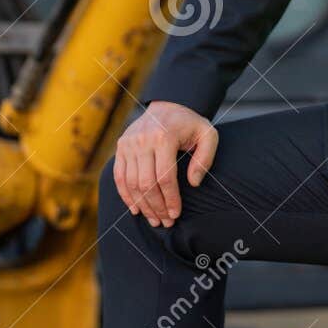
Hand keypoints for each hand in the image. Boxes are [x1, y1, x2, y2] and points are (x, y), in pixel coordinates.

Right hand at [112, 101, 217, 227]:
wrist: (168, 104)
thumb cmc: (190, 123)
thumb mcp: (208, 135)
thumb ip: (205, 159)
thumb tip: (194, 183)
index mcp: (164, 137)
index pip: (165, 177)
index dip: (170, 199)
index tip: (176, 214)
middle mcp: (142, 140)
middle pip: (146, 183)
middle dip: (156, 207)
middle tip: (165, 222)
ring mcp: (128, 143)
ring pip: (132, 183)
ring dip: (142, 205)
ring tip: (153, 219)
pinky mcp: (121, 147)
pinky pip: (119, 176)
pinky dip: (126, 195)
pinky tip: (136, 209)